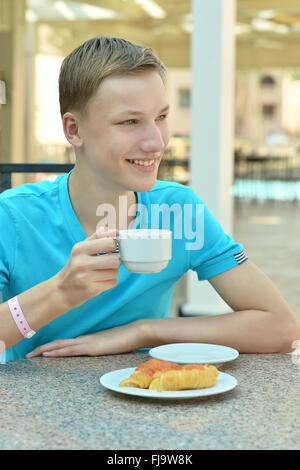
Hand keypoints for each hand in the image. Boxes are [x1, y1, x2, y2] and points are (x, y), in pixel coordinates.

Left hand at [26, 320, 149, 357]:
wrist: (138, 331)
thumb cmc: (129, 338)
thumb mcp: (113, 344)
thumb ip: (105, 347)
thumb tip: (101, 350)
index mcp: (89, 339)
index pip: (66, 343)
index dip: (52, 347)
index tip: (40, 351)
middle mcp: (86, 340)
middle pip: (60, 343)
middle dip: (43, 349)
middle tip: (28, 354)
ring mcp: (88, 342)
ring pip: (61, 346)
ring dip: (45, 350)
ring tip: (32, 355)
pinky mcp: (92, 347)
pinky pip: (71, 349)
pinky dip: (57, 351)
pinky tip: (48, 354)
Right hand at [52, 228, 119, 310]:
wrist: (61, 290)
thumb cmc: (75, 266)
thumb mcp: (81, 249)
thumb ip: (98, 237)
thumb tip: (116, 231)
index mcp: (79, 249)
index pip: (109, 242)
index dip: (114, 246)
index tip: (110, 248)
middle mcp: (81, 263)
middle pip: (115, 260)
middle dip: (114, 261)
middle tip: (106, 263)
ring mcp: (86, 278)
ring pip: (115, 272)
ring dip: (111, 273)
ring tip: (100, 273)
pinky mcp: (91, 290)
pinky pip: (113, 282)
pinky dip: (109, 282)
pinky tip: (98, 281)